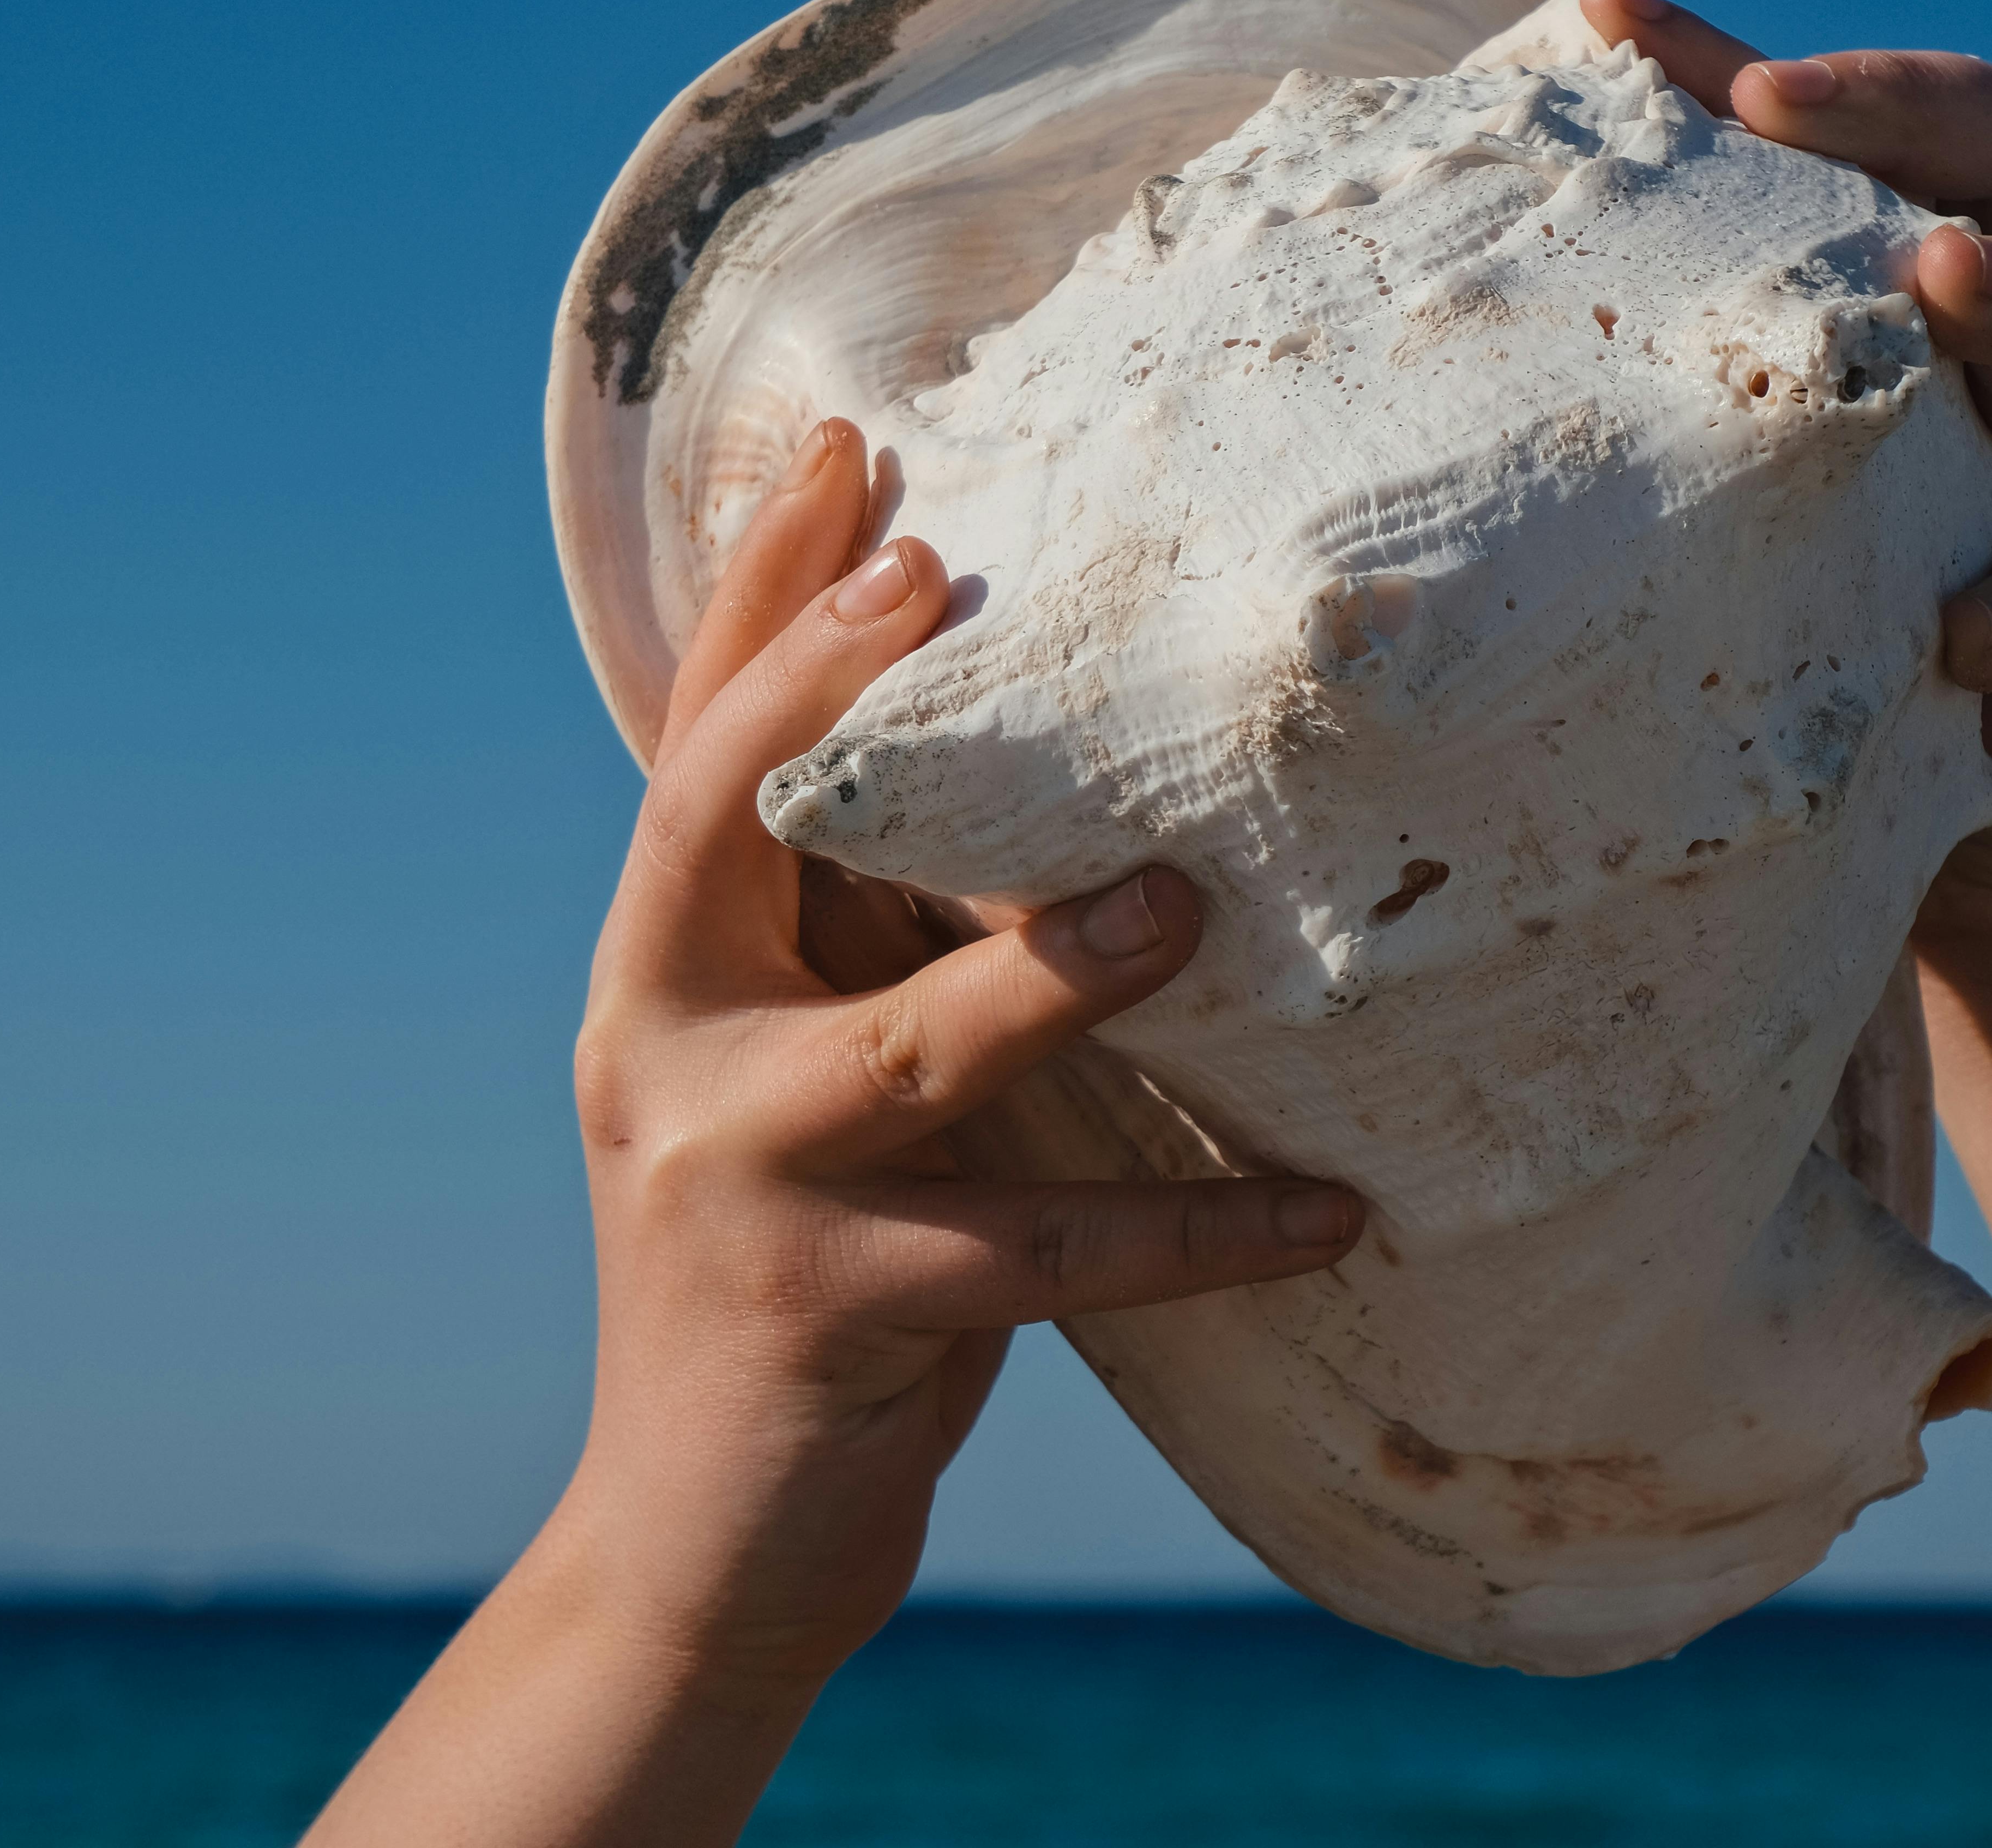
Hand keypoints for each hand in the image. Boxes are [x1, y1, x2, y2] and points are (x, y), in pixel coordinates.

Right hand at [561, 416, 1365, 1689]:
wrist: (698, 1545)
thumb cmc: (802, 1266)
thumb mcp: (805, 1075)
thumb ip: (864, 942)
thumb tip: (1035, 787)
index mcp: (659, 970)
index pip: (697, 742)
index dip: (762, 593)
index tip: (844, 445)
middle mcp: (658, 1049)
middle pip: (723, 823)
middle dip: (819, 684)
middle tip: (937, 567)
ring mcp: (729, 1183)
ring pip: (909, 1045)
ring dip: (1053, 971)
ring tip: (1189, 907)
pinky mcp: (827, 1315)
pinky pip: (1050, 1253)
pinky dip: (1202, 1231)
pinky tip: (1333, 1214)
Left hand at [1582, 0, 1991, 930]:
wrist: (1941, 815)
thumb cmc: (1802, 596)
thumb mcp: (1731, 450)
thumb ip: (1660, 341)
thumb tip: (1434, 255)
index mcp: (1931, 279)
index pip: (1885, 118)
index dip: (1759, 59)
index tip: (1610, 15)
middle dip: (1909, 114)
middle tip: (1775, 99)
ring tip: (1941, 270)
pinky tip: (1963, 627)